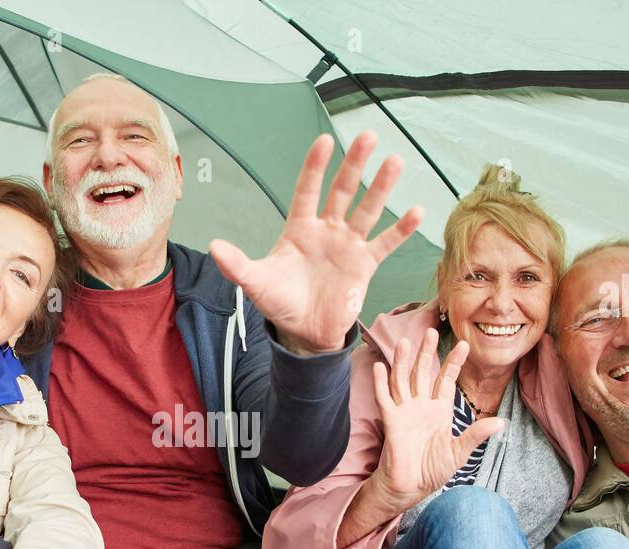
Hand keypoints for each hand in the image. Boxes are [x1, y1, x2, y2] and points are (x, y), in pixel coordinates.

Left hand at [208, 132, 423, 355]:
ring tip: (395, 161)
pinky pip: (385, 243)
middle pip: (342, 190)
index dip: (315, 166)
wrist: (304, 332)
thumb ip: (237, 264)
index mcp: (299, 229)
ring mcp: (348, 245)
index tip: (324, 140)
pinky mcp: (365, 265)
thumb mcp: (256, 283)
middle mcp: (326, 230)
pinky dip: (400, 229)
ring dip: (381, 187)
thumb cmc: (279, 302)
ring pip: (368, 210)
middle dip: (354, 164)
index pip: (307, 189)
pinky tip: (415, 211)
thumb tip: (213, 246)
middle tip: (368, 136)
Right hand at [368, 329, 504, 511]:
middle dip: (426, 352)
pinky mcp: (391, 421)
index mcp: (439, 411)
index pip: (446, 380)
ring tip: (405, 341)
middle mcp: (421, 406)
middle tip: (430, 331)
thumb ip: (476, 435)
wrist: (411, 487)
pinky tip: (381, 367)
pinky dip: (381, 383)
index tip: (464, 345)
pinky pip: (384, 398)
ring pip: (402, 380)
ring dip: (403, 361)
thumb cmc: (433, 471)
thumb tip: (500, 422)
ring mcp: (404, 412)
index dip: (453, 362)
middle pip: (422, 373)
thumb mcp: (459, 452)